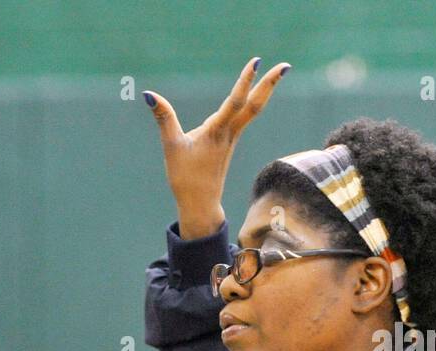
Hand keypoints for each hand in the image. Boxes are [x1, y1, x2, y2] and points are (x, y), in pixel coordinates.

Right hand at [146, 56, 290, 237]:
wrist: (200, 204)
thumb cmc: (185, 177)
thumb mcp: (171, 146)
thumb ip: (164, 118)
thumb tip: (149, 95)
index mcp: (217, 132)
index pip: (235, 102)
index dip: (246, 81)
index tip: (257, 61)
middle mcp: (229, 133)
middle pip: (255, 105)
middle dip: (270, 84)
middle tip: (286, 65)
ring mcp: (232, 138)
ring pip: (252, 110)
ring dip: (264, 91)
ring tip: (275, 73)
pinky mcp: (229, 143)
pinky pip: (244, 118)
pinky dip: (251, 102)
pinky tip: (252, 95)